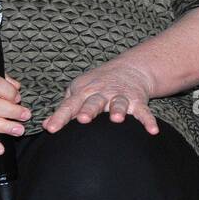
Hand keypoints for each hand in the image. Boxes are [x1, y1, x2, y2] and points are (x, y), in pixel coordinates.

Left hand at [42, 57, 158, 134]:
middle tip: (83, 119)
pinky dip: (148, 121)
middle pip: (94, 102)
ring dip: (118, 110)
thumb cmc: (98, 84)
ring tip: (117, 119)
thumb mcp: (79, 90)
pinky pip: (143, 112)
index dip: (59, 116)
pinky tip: (152, 131)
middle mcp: (102, 94)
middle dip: (89, 110)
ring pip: (118, 104)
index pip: (69, 105)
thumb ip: (65, 108)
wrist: (130, 69)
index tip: (50, 128)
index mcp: (84, 92)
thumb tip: (46, 125)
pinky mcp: (138, 101)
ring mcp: (120, 97)